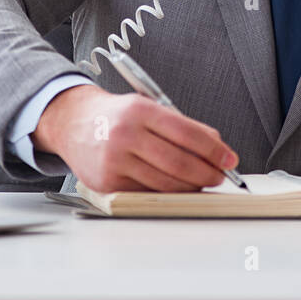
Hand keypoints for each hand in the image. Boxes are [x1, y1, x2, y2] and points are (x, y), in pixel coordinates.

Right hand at [31, 84, 238, 191]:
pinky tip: (177, 188)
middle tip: (220, 175)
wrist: (72, 123)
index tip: (228, 158)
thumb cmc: (115, 116)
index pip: (186, 133)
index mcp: (139, 111)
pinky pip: (146, 193)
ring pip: (164, 183)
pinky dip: (166, 193)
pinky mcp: (107, 183)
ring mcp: (114, 161)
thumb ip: (181, 125)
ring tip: (203, 182)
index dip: (213, 149)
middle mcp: (125, 135)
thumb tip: (215, 146)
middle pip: (178, 162)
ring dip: (190, 186)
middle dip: (207, 172)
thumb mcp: (147, 107)